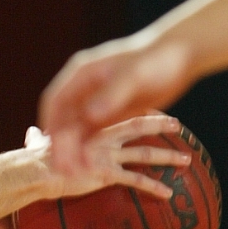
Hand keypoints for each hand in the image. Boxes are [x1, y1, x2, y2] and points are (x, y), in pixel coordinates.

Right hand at [24, 115, 189, 202]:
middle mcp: (99, 131)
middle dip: (159, 125)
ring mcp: (105, 151)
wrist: (32, 172)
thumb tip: (32, 134)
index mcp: (85, 119)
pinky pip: (134, 179)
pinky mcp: (106, 171)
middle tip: (178, 126)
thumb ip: (39, 138)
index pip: (111, 109)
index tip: (146, 111)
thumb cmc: (32, 159)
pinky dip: (151, 186)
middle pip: (136, 125)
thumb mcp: (39, 143)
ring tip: (186, 160)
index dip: (131, 109)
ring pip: (143, 152)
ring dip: (166, 156)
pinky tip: (167, 194)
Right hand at [38, 38, 193, 175]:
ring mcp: (99, 102)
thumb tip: (90, 116)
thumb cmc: (156, 60)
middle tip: (60, 166)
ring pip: (80, 131)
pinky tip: (94, 167)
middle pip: (65, 120)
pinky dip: (94, 150)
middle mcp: (86, 90)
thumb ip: (112, 95)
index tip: (48, 144)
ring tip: (74, 172)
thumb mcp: (134, 76)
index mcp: (83, 74)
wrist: (180, 56)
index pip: (55, 101)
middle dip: (62, 143)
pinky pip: (99, 134)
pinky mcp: (114, 113)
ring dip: (76, 151)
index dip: (50, 123)